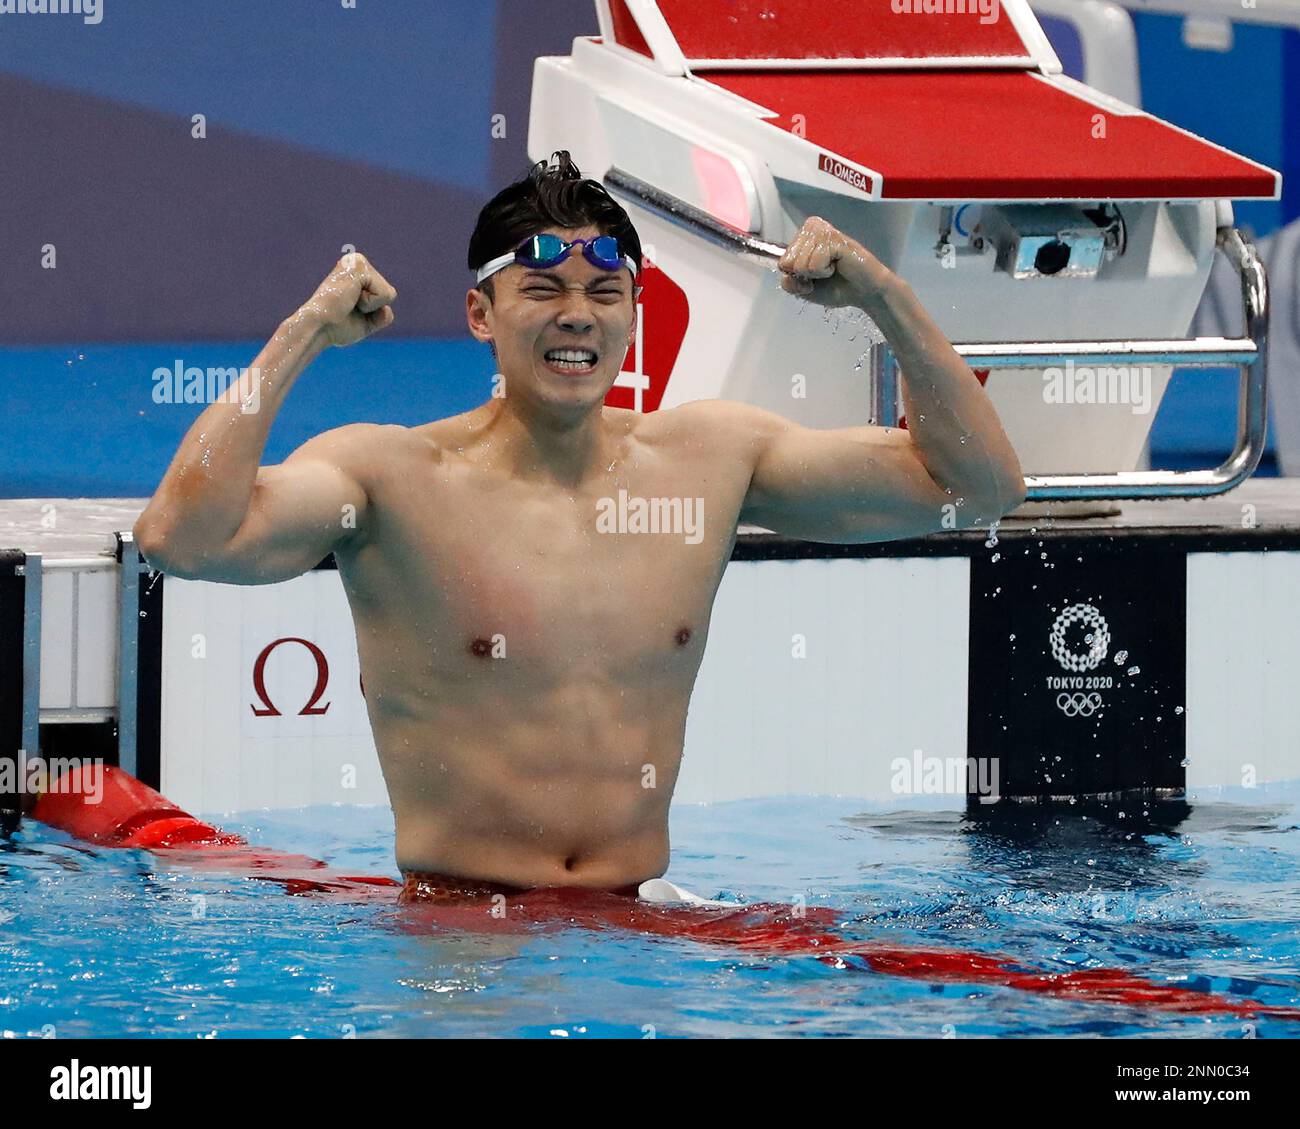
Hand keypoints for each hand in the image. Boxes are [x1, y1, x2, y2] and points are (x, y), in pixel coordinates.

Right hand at [298, 253, 397, 346]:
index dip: (371, 312)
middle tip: (347, 307)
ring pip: (389, 293)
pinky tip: (349, 299)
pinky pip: (384, 294)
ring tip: (347, 302)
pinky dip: (369, 304)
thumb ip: (381, 315)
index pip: (385, 296)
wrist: (318, 328)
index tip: (348, 310)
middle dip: (373, 309)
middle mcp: (357, 261)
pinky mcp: (359, 267)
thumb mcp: (365, 322)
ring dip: (370, 307)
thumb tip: (388, 304)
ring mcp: (358, 261)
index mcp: (357, 272)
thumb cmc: (335, 327)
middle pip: (389, 293)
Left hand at [777, 217, 892, 308]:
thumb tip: (786, 268)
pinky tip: (838, 265)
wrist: (863, 292)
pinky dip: (825, 271)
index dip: (797, 277)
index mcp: (803, 236)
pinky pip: (814, 264)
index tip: (814, 277)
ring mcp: (823, 231)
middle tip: (825, 273)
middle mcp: (812, 227)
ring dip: (816, 274)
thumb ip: (787, 281)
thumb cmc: (836, 286)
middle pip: (788, 262)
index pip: (782, 262)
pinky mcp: (833, 238)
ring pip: (799, 263)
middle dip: (805, 276)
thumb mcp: (803, 288)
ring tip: (832, 268)